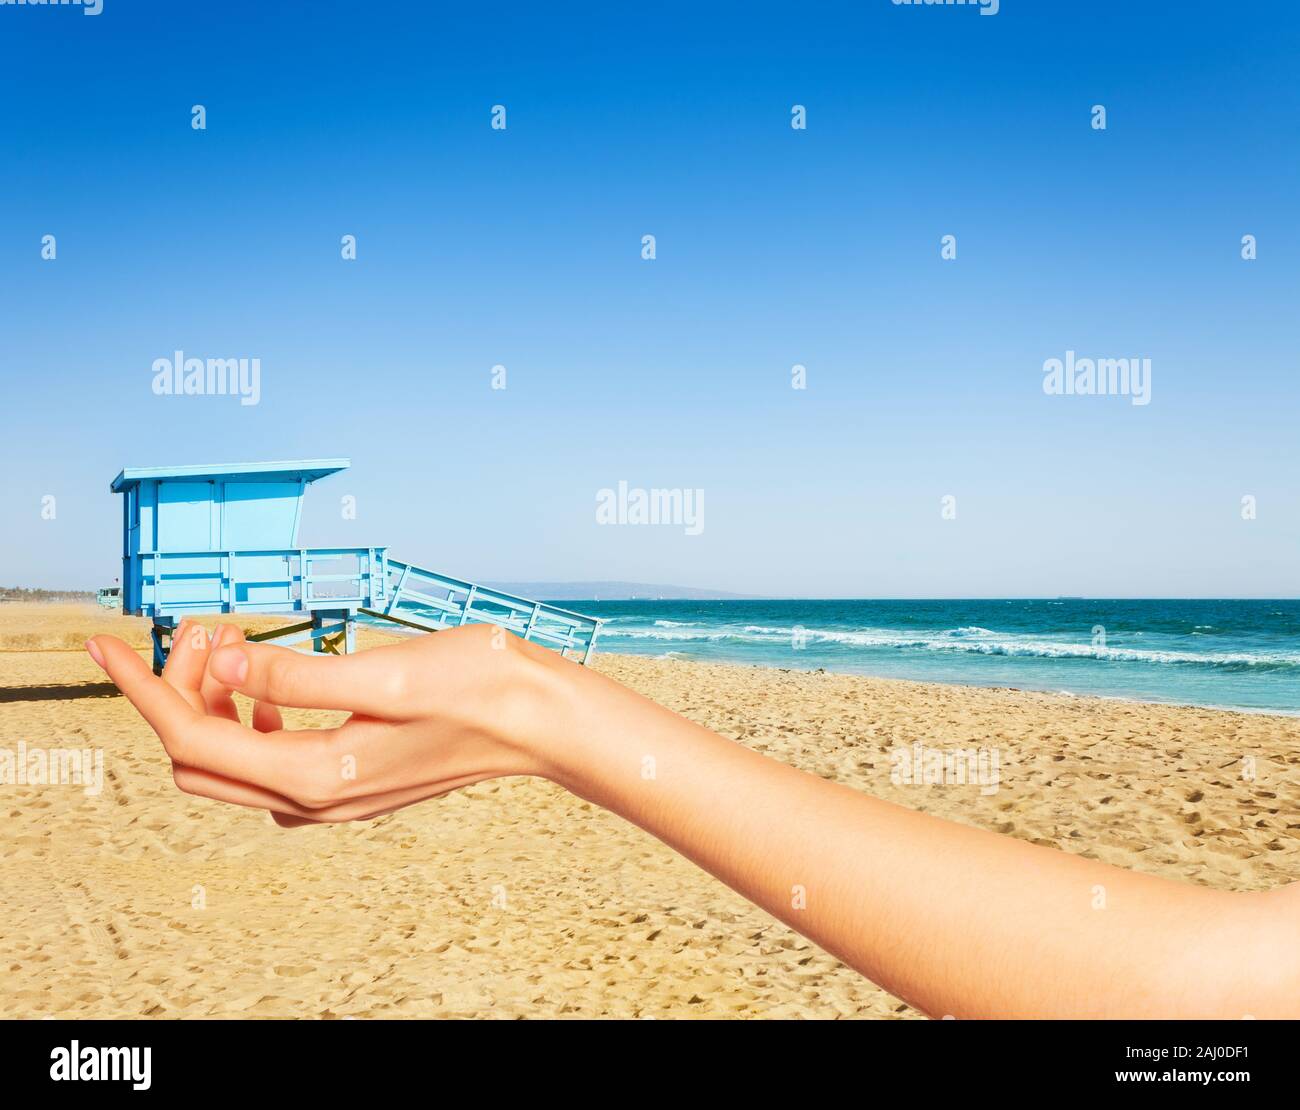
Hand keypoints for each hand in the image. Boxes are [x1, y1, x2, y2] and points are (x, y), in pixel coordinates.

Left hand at [86, 620, 563, 824]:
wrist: (541, 721)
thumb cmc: (479, 688)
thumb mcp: (385, 672)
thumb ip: (297, 672)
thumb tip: (224, 656)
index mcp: (318, 775)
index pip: (194, 737)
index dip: (142, 690)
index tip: (107, 645)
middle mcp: (317, 799)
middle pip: (202, 757)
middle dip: (179, 693)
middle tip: (204, 627)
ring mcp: (335, 798)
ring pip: (233, 762)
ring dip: (215, 703)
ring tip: (233, 641)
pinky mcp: (352, 781)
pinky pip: (270, 762)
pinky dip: (250, 719)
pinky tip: (270, 681)